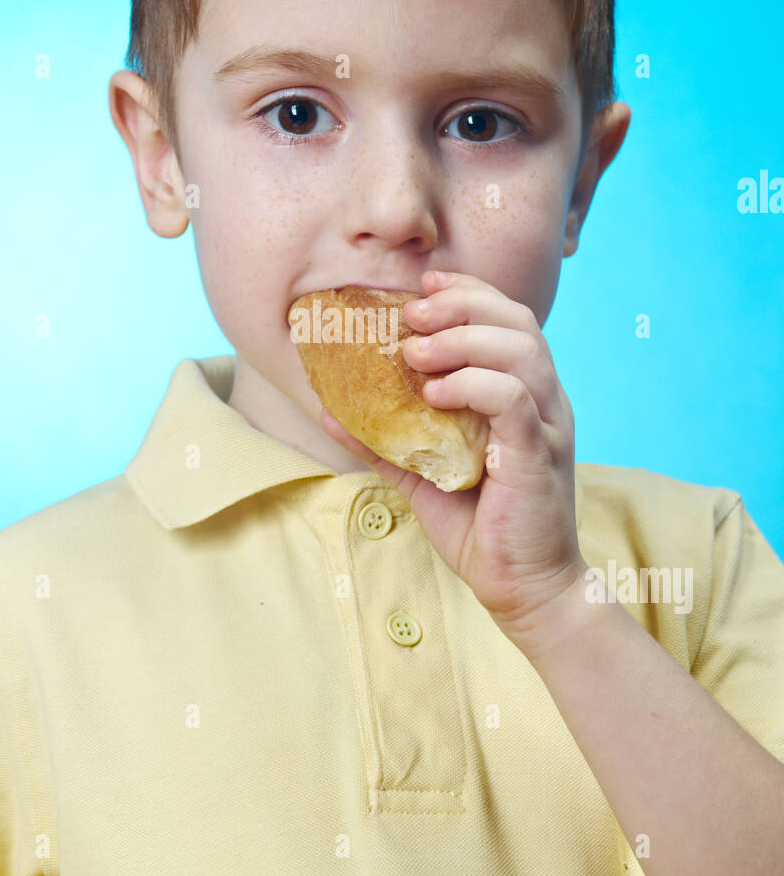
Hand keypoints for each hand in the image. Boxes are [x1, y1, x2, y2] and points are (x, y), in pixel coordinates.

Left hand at [320, 268, 592, 655]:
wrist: (522, 588)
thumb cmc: (479, 528)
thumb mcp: (421, 473)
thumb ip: (383, 438)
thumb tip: (327, 408)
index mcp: (525, 394)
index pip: (507, 319)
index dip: (467, 292)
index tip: (422, 286)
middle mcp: (544, 401)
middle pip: (516, 322)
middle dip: (461, 304)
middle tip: (411, 313)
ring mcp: (546, 426)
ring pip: (519, 351)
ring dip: (462, 340)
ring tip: (414, 352)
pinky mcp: (539, 455)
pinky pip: (513, 399)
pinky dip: (472, 384)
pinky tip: (432, 394)